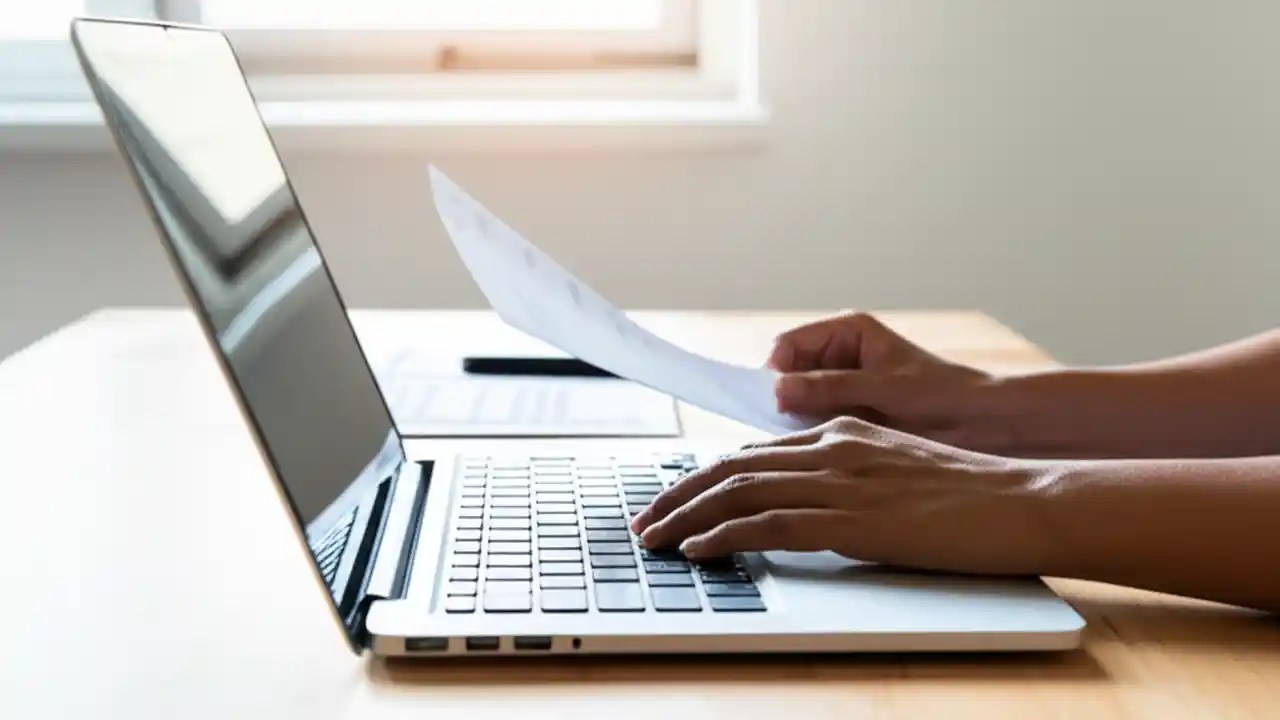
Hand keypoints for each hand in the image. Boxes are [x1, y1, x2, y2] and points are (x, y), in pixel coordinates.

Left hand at [632, 417, 1062, 575]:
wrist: (1021, 499)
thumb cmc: (970, 495)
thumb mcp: (898, 471)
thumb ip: (849, 475)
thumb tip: (807, 501)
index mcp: (842, 432)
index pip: (755, 453)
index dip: (707, 478)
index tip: (678, 498)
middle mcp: (831, 446)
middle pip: (732, 467)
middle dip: (679, 495)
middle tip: (645, 519)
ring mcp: (839, 479)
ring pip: (738, 491)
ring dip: (685, 516)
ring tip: (653, 537)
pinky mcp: (850, 516)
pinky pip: (766, 523)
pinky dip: (723, 536)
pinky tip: (697, 550)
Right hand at [770, 312, 1003, 450]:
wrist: (982, 423)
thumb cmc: (941, 393)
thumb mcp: (883, 389)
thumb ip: (829, 389)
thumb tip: (777, 391)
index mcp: (846, 333)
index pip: (787, 346)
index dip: (775, 372)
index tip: (776, 403)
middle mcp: (839, 356)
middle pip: (789, 374)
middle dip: (787, 398)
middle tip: (792, 426)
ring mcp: (843, 387)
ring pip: (800, 401)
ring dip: (802, 419)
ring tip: (814, 438)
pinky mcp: (850, 415)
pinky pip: (818, 422)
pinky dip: (816, 434)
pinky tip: (826, 448)